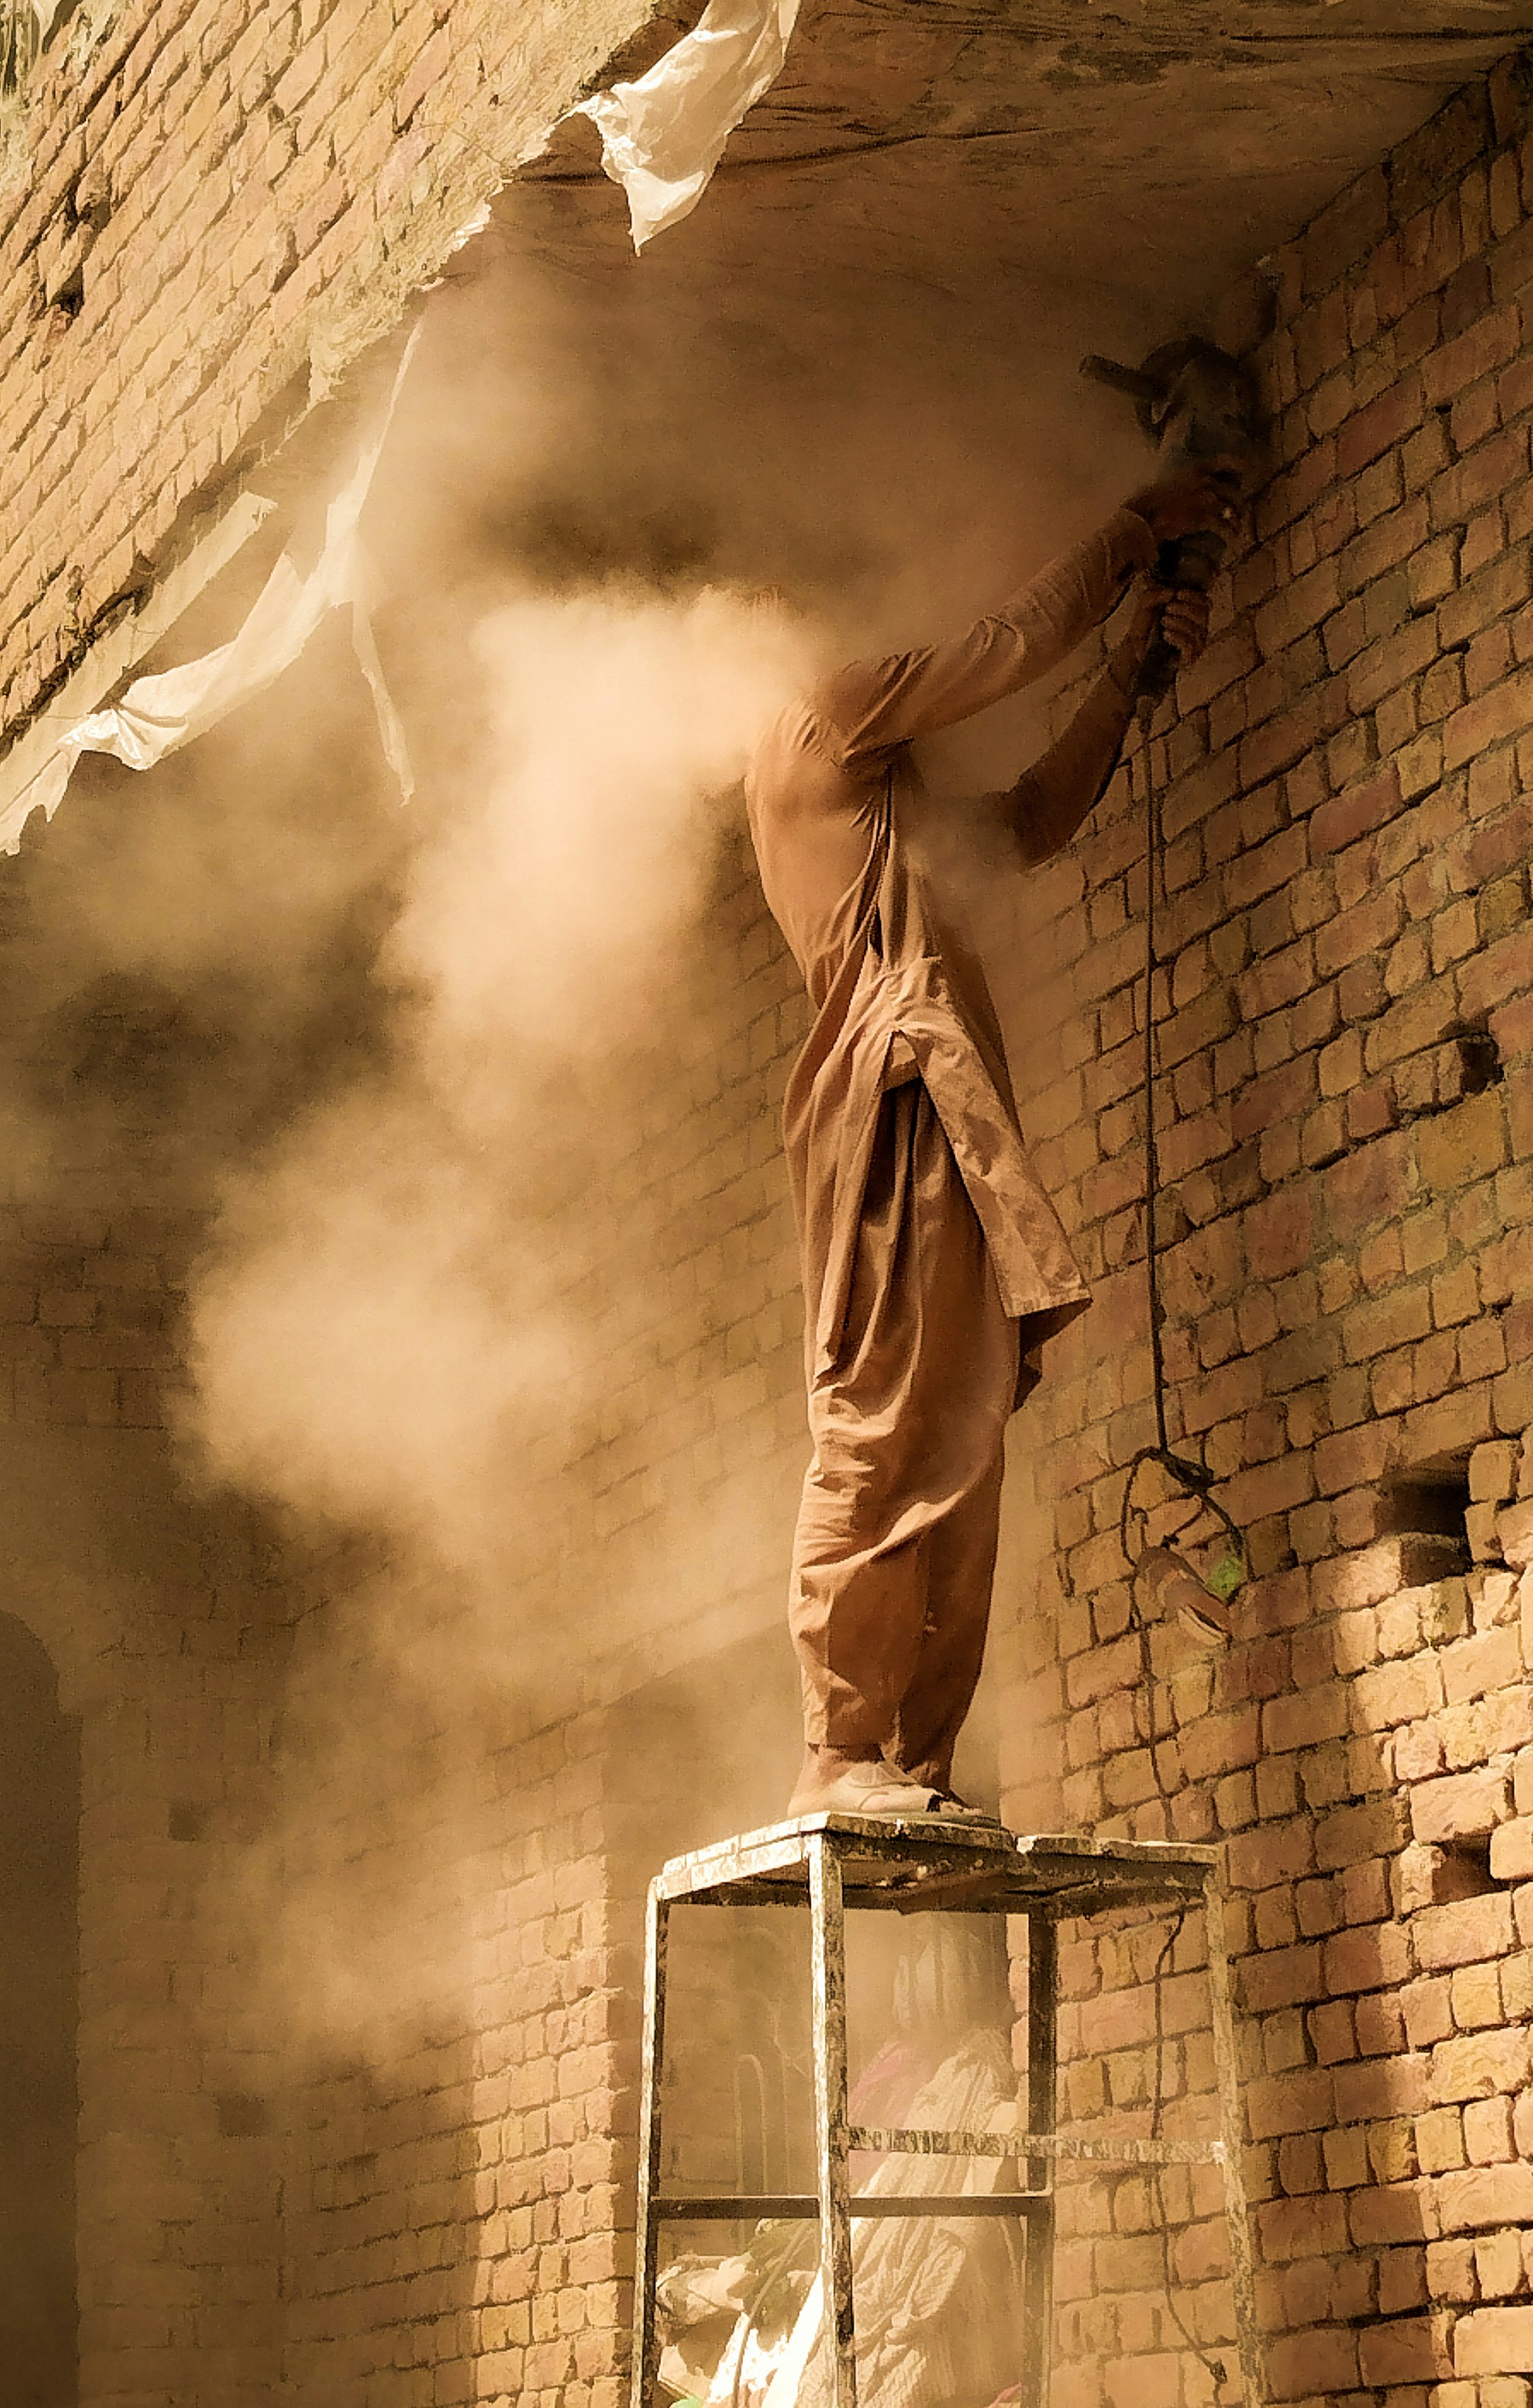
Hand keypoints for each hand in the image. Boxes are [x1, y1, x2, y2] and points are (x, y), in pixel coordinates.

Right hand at [1125, 461, 1242, 543]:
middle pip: (1231, 488)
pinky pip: (1222, 524)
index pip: (1223, 462)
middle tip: (1241, 508)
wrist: (1141, 519)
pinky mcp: (1202, 518)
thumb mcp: (1165, 483)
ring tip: (1238, 527)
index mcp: (1193, 469)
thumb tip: (1191, 484)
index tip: (1247, 469)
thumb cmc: (1146, 501)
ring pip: (1230, 506)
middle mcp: (1203, 481)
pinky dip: (1228, 532)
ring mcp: (1204, 499)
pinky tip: (1232, 537)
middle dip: (1238, 500)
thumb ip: (1183, 481)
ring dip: (1236, 517)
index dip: (1237, 465)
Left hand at [1131, 581, 1210, 666]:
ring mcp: (1194, 645)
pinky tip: (1166, 633)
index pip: (1205, 603)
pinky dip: (1178, 637)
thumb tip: (1170, 592)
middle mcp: (1197, 629)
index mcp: (1192, 615)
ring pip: (1197, 630)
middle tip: (1169, 608)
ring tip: (1164, 621)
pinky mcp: (1188, 658)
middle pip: (1203, 615)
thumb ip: (1154, 594)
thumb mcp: (1145, 606)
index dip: (1194, 596)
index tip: (1178, 593)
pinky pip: (1189, 645)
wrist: (1134, 652)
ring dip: (1179, 622)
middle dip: (1185, 608)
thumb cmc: (1144, 630)